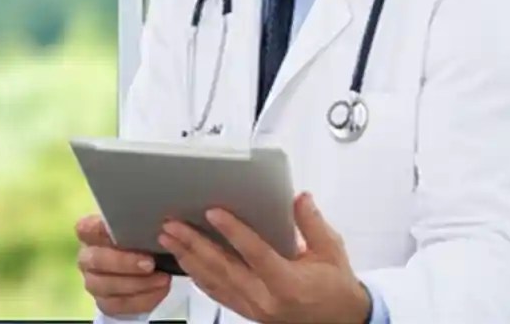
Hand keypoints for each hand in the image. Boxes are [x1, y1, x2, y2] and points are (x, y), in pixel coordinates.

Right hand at [76, 213, 172, 317]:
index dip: (102, 230)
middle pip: (96, 260)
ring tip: (163, 278)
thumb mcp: (139, 228)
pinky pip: (119, 305)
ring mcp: (93, 282)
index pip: (86, 228)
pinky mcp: (104, 302)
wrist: (143, 269)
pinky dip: (142, 299)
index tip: (126, 230)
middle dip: (124, 262)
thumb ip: (140, 223)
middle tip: (150, 263)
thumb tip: (163, 219)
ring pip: (106, 286)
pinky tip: (160, 290)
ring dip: (137, 284)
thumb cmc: (140, 241)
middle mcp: (87, 257)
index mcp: (90, 233)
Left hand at [158, 193, 370, 323]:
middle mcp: (266, 299)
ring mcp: (254, 308)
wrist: (340, 321)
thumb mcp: (332, 252)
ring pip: (214, 282)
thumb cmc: (335, 289)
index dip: (233, 231)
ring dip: (188, 258)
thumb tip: (299, 199)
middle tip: (173, 225)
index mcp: (288, 283)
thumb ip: (312, 224)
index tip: (214, 212)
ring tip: (169, 238)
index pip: (255, 254)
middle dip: (194, 244)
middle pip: (223, 268)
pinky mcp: (247, 311)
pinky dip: (197, 276)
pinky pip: (217, 293)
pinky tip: (184, 261)